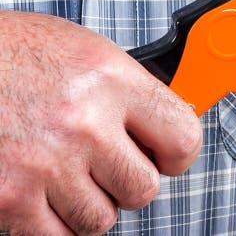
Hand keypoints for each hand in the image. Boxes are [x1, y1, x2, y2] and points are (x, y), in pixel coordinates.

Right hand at [0, 12, 202, 234]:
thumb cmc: (12, 52)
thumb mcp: (84, 51)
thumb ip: (128, 90)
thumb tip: (162, 125)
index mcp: (111, 78)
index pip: (182, 135)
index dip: (178, 153)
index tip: (167, 156)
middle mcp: (83, 121)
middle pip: (143, 188)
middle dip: (128, 182)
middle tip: (107, 165)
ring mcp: (46, 162)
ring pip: (100, 219)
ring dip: (89, 204)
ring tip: (68, 174)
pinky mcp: (9, 196)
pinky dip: (54, 225)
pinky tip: (44, 195)